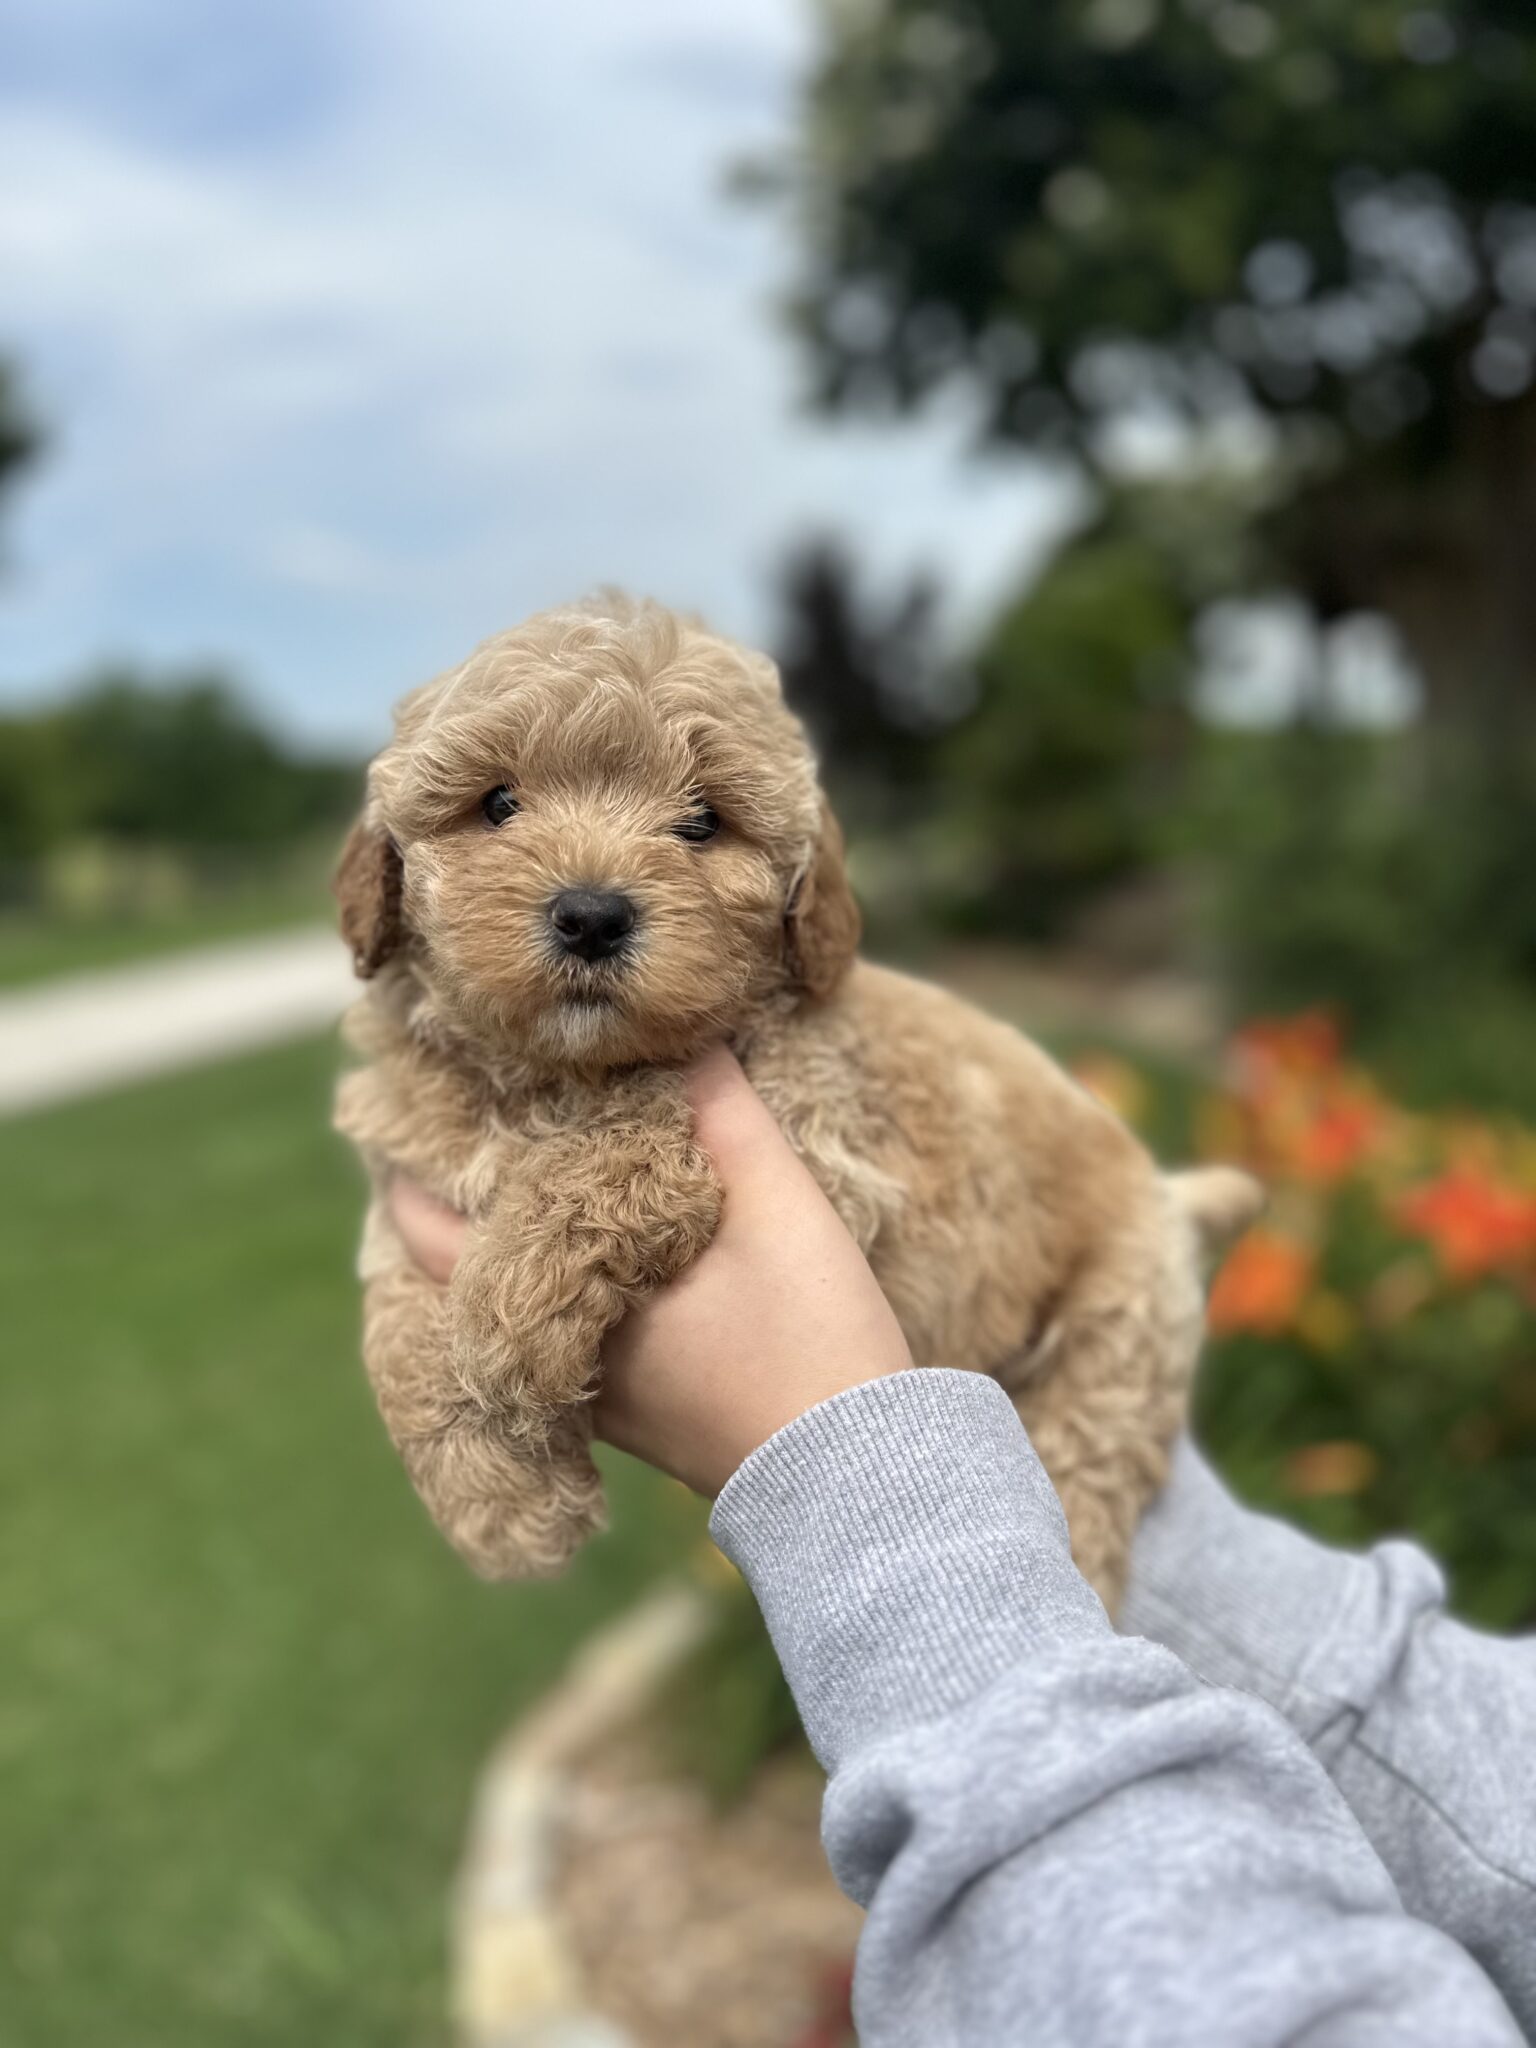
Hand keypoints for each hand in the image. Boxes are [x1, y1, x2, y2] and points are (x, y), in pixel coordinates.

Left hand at [386, 1047, 912, 1493]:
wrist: (859, 1473)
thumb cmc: (810, 1334)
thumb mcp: (776, 1202)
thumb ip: (722, 1109)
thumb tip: (684, 1034)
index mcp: (565, 1299)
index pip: (433, 1231)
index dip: (410, 1171)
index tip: (401, 1109)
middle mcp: (556, 1358)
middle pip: (457, 1276)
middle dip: (451, 1208)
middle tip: (451, 1137)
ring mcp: (594, 1400)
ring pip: (509, 1311)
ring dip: (502, 1249)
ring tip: (515, 1180)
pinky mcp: (638, 1423)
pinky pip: (562, 1341)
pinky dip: (556, 1288)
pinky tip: (594, 1253)